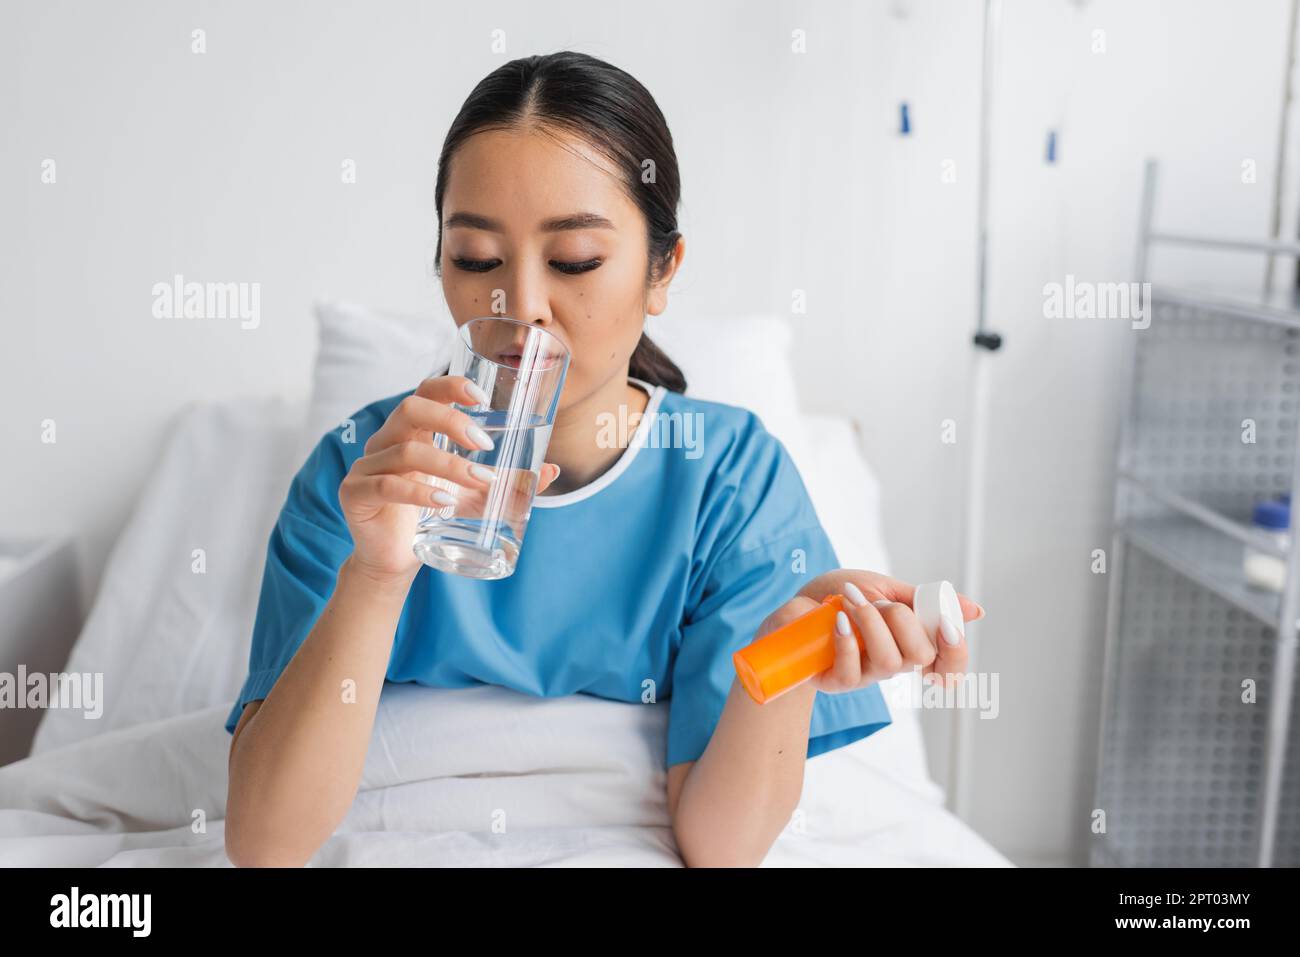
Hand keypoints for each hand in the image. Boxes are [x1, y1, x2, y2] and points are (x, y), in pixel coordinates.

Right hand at [337, 374, 560, 581]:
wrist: (396, 559)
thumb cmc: (433, 516)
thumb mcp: (475, 496)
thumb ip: (508, 484)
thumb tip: (552, 471)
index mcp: (412, 431)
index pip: (424, 392)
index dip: (449, 387)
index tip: (480, 397)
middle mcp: (386, 441)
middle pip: (411, 410)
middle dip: (450, 420)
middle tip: (483, 442)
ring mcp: (367, 466)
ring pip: (405, 452)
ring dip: (447, 465)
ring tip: (478, 480)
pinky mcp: (356, 494)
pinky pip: (385, 485)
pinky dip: (418, 492)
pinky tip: (443, 501)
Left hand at [791, 569, 982, 692]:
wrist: (793, 611)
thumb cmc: (839, 598)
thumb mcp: (882, 588)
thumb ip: (922, 599)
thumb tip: (976, 611)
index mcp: (910, 642)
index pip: (949, 663)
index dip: (955, 651)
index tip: (944, 626)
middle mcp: (893, 663)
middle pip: (919, 656)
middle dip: (902, 620)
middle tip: (879, 601)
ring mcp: (866, 675)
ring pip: (889, 662)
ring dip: (871, 623)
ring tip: (849, 601)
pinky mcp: (837, 682)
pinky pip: (851, 671)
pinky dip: (847, 641)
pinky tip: (837, 621)